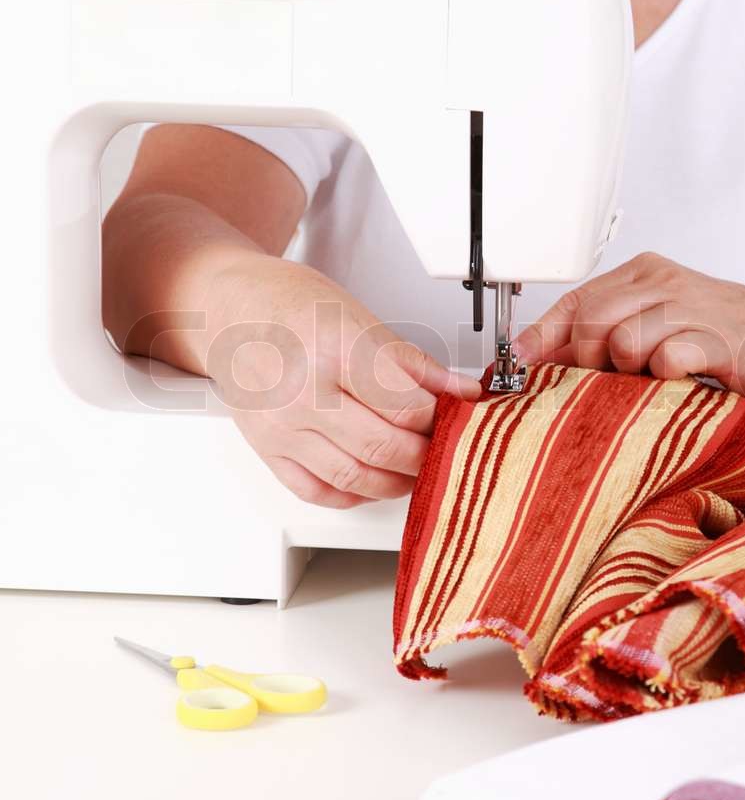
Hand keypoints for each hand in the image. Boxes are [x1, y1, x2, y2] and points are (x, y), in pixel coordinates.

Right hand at [203, 253, 481, 507]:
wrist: (229, 307)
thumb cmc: (291, 305)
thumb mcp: (360, 318)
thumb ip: (413, 363)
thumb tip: (461, 391)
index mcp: (336, 351)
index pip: (406, 407)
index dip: (438, 420)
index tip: (449, 418)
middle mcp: (305, 393)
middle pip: (384, 448)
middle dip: (423, 456)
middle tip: (438, 449)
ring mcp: (283, 426)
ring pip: (354, 478)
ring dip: (394, 483)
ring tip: (412, 469)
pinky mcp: (267, 448)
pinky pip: (317, 491)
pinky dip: (352, 494)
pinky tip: (369, 481)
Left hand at [513, 252, 744, 395]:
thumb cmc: (719, 335)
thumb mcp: (657, 322)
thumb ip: (606, 332)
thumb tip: (543, 354)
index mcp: (645, 271)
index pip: (578, 297)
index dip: (545, 332)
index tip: (523, 358)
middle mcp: (664, 282)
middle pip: (592, 319)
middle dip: (585, 359)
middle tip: (601, 381)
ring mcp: (691, 307)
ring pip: (621, 340)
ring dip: (625, 371)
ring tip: (646, 380)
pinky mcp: (715, 338)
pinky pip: (664, 359)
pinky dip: (660, 375)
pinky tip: (675, 379)